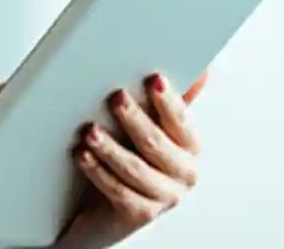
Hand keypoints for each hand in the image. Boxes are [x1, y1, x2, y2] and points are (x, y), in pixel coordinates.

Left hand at [56, 72, 207, 248]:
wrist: (107, 209)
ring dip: (110, 147)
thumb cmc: (133, 160)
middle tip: (116, 97)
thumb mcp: (151, 126)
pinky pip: (118, 190)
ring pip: (135, 168)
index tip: (153, 79)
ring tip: (90, 130)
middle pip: (156, 144)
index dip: (168, 100)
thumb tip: (200, 69)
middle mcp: (182, 173)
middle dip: (135, 119)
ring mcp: (163, 196)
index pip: (182, 121)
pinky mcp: (139, 213)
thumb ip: (170, 100)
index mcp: (189, 146)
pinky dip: (98, 171)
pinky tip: (83, 155)